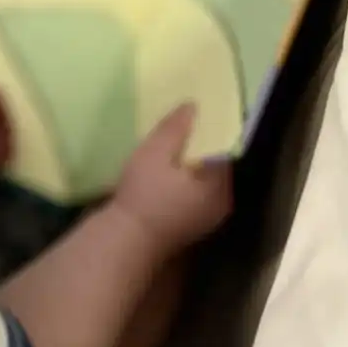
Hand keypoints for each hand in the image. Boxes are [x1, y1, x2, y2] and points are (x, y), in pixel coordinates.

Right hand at [114, 104, 231, 248]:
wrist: (125, 240)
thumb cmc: (143, 195)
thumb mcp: (155, 153)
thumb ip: (175, 128)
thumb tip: (193, 105)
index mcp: (219, 187)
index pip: (222, 151)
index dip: (208, 132)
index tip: (192, 118)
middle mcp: (220, 205)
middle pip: (213, 168)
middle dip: (197, 150)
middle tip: (178, 130)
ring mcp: (205, 220)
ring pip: (201, 184)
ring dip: (187, 168)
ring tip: (167, 150)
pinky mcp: (187, 228)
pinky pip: (191, 197)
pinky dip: (181, 184)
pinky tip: (162, 176)